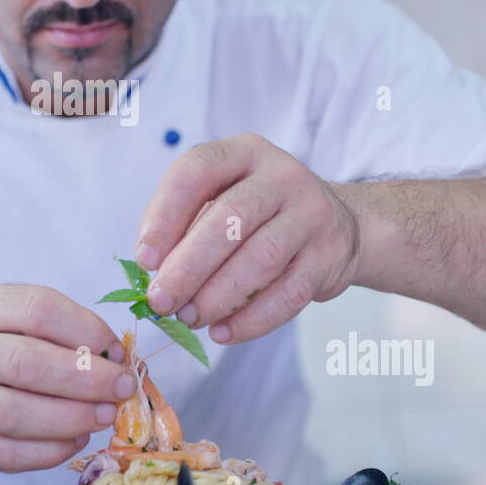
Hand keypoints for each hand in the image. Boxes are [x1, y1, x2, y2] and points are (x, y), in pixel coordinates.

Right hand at [0, 284, 132, 472]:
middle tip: (122, 387)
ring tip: (105, 415)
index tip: (116, 349)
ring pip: (15, 415)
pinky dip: (49, 451)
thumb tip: (113, 357)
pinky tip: (75, 439)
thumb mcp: (3, 311)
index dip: (85, 330)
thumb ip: (54, 326)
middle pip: (27, 364)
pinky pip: (7, 454)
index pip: (37, 310)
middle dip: (86, 379)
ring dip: (71, 418)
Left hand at [135, 134, 361, 344]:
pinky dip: (251, 320)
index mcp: (244, 152)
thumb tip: (153, 273)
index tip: (145, 258)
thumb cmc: (261, 213)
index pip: (198, 171)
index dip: (165, 215)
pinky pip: (288, 295)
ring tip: (189, 318)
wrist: (340, 224)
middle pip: (230, 219)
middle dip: (189, 267)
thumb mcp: (225, 197)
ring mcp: (312, 214)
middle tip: (161, 301)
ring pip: (261, 259)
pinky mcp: (329, 256)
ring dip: (217, 296)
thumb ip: (188, 225)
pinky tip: (222, 332)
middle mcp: (282, 176)